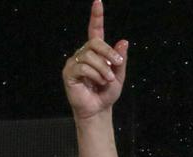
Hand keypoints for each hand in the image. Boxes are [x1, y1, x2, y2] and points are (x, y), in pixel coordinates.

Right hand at [62, 0, 128, 120]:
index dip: (96, 16)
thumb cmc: (106, 92)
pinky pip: (82, 66)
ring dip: (103, 68)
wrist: (98, 109)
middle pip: (95, 42)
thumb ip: (120, 59)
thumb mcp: (119, 75)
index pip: (95, 30)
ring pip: (90, 55)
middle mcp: (83, 53)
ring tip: (107, 80)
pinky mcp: (69, 72)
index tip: (98, 2)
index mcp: (96, 52)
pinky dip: (94, 75)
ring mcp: (74, 62)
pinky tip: (97, 83)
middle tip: (117, 65)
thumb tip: (123, 41)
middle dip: (109, 53)